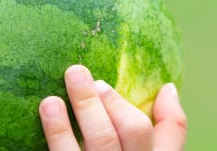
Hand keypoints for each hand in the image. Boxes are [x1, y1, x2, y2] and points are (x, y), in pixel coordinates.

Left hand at [40, 65, 186, 149]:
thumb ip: (166, 135)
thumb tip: (168, 89)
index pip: (168, 136)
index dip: (147, 106)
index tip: (111, 84)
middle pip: (130, 132)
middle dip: (105, 99)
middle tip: (79, 74)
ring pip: (100, 143)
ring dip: (80, 110)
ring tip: (54, 94)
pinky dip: (57, 132)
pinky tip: (48, 111)